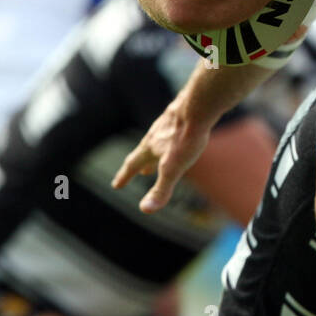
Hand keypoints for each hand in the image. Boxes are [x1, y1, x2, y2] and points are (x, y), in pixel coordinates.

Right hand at [111, 94, 211, 212]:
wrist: (199, 106)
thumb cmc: (185, 138)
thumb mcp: (173, 168)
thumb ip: (161, 188)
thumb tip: (145, 209)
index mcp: (150, 147)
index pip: (132, 164)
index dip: (124, 176)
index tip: (116, 185)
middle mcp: (155, 134)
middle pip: (145, 151)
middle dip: (142, 164)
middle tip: (142, 173)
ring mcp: (168, 122)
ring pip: (159, 140)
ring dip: (158, 150)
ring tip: (161, 155)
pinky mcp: (183, 113)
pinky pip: (175, 127)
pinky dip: (173, 137)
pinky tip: (182, 135)